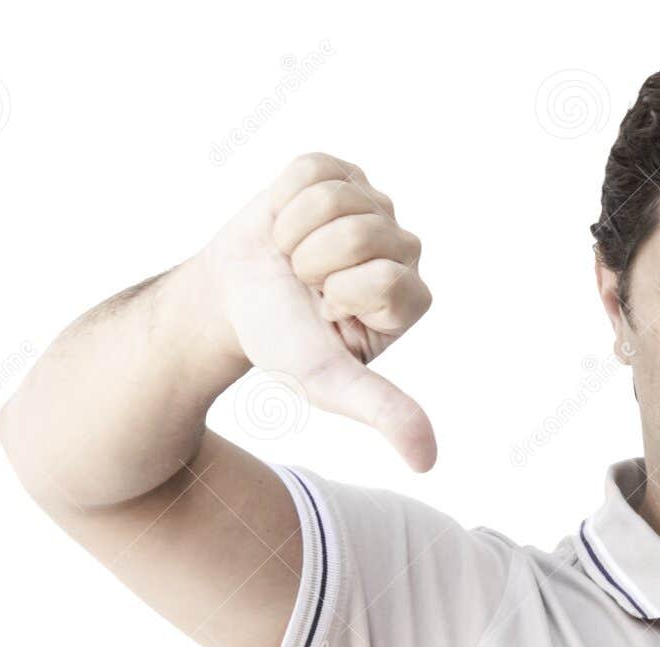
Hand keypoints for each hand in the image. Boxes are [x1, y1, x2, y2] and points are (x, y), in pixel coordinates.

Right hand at [203, 152, 435, 470]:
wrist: (232, 303)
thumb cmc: (284, 344)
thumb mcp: (331, 384)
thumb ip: (384, 411)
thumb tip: (427, 463)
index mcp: (410, 298)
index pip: (382, 278)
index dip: (336, 294)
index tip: (324, 312)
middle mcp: (404, 251)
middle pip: (360, 232)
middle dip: (312, 261)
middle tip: (306, 284)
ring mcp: (374, 207)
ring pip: (336, 197)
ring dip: (296, 232)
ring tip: (295, 258)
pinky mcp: (341, 174)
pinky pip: (313, 169)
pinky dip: (284, 200)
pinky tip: (288, 227)